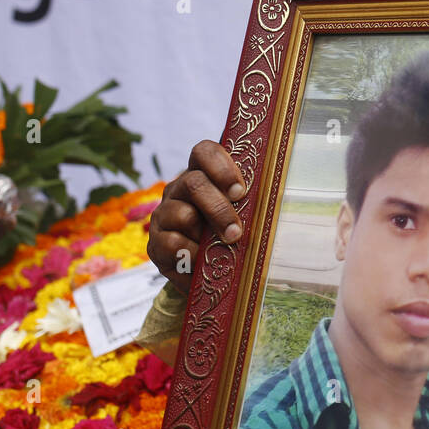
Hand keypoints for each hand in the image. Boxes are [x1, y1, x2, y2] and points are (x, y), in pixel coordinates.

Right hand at [147, 140, 246, 293]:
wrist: (206, 276)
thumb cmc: (228, 238)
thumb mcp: (240, 217)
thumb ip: (247, 203)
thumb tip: (272, 200)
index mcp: (201, 175)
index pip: (203, 152)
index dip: (220, 166)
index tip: (239, 191)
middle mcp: (179, 190)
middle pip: (194, 183)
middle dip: (219, 208)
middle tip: (236, 231)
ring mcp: (164, 214)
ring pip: (183, 214)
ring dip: (207, 234)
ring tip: (221, 247)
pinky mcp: (156, 242)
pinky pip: (173, 243)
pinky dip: (192, 255)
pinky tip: (201, 262)